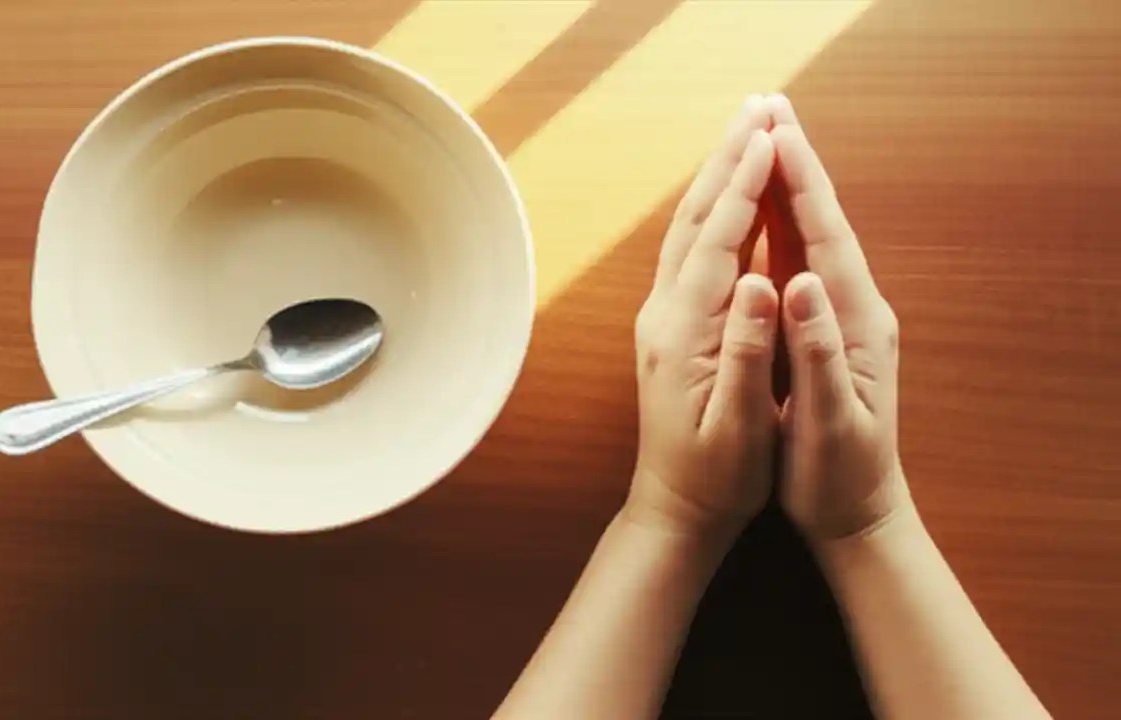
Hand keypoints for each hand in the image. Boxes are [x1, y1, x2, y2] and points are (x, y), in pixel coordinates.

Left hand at [627, 96, 778, 539]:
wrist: (675, 509)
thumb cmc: (717, 478)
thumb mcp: (740, 426)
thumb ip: (747, 352)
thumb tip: (760, 283)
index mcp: (685, 335)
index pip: (716, 244)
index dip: (744, 189)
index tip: (770, 139)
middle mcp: (664, 316)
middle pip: (696, 222)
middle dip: (726, 162)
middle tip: (756, 110)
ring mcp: (663, 319)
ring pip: (689, 232)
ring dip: (716, 179)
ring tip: (745, 134)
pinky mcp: (671, 327)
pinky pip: (691, 254)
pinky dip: (713, 215)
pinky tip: (731, 199)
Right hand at [767, 99, 911, 541]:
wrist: (855, 514)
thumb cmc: (837, 478)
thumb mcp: (831, 424)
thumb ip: (820, 353)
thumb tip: (801, 283)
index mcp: (857, 325)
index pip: (827, 238)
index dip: (801, 184)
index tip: (775, 134)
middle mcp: (852, 310)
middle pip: (821, 223)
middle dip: (794, 165)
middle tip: (766, 110)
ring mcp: (837, 318)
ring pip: (807, 238)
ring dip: (784, 186)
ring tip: (760, 139)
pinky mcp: (819, 330)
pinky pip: (795, 264)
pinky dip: (776, 227)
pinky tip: (758, 209)